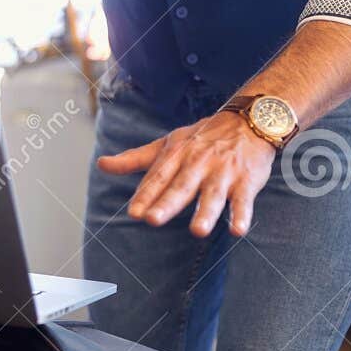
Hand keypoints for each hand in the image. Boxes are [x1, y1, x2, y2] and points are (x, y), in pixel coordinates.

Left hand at [96, 111, 273, 236]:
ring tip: (198, 231)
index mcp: (177, 155)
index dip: (146, 195)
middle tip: (152, 220)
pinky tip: (238, 230)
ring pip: (213, 195)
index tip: (134, 212)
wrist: (249, 119)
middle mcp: (198, 164)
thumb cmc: (203, 137)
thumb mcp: (167, 144)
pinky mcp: (246, 181)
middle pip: (181, 187)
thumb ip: (135, 159)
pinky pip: (243, 200)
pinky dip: (242, 215)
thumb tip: (102, 165)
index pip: (158, 177)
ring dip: (206, 213)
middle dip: (167, 204)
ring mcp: (223, 173)